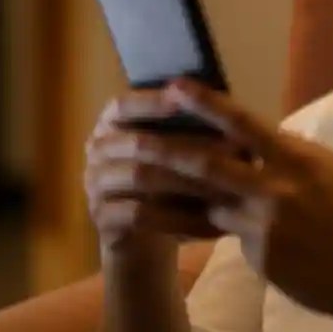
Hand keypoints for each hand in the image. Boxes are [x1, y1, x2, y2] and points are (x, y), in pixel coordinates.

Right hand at [85, 90, 246, 254]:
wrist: (147, 232)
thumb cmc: (172, 179)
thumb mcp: (183, 148)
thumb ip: (198, 126)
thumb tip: (236, 112)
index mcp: (112, 122)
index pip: (124, 105)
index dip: (152, 102)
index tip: (185, 99)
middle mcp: (98, 150)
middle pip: (137, 143)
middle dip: (187, 147)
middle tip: (231, 152)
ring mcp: (95, 185)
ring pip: (140, 178)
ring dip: (186, 181)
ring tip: (225, 186)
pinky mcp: (103, 218)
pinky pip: (138, 215)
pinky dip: (176, 216)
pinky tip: (208, 219)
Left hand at [110, 78, 332, 319]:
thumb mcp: (332, 173)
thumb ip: (292, 157)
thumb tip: (261, 141)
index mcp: (299, 156)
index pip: (244, 123)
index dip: (206, 104)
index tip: (174, 87)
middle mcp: (279, 184)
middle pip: (207, 163)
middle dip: (163, 150)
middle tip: (126, 140)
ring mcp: (266, 221)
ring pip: (202, 203)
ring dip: (161, 197)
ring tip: (124, 193)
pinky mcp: (259, 253)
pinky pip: (221, 235)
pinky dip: (195, 228)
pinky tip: (164, 227)